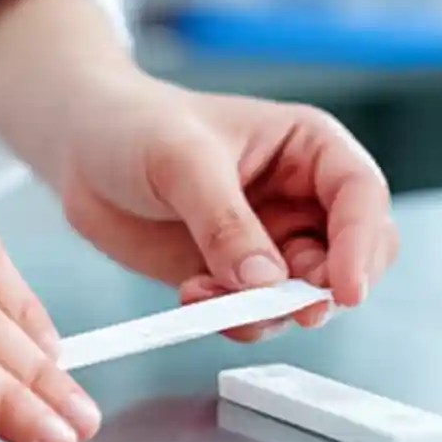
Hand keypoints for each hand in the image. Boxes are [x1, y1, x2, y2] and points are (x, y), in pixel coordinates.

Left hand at [60, 79, 396, 340]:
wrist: (81, 147)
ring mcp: (267, 241)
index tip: (346, 289)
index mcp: (307, 148)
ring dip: (265, 311)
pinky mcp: (229, 276)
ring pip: (300, 295)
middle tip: (286, 307)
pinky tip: (190, 297)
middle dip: (320, 288)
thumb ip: (225, 222)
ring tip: (206, 294)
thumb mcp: (182, 160)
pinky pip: (251, 313)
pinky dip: (229, 317)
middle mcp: (299, 198)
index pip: (361, 196)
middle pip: (347, 256)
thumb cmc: (136, 124)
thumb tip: (266, 280)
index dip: (361, 244)